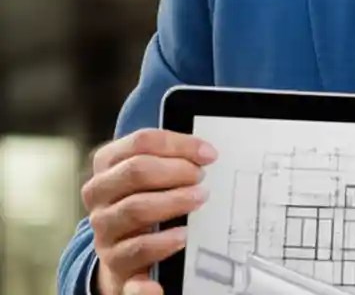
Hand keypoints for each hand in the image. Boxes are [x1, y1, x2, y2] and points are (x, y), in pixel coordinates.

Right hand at [81, 129, 217, 294]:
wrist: (126, 251)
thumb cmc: (146, 200)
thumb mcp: (153, 175)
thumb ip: (172, 159)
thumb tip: (206, 153)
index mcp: (108, 162)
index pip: (141, 142)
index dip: (179, 145)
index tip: (208, 154)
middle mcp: (99, 192)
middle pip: (135, 171)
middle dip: (176, 171)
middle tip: (201, 177)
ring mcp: (104, 226)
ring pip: (135, 209)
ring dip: (174, 202)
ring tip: (199, 199)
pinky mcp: (114, 258)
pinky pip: (137, 250)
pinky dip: (164, 242)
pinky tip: (183, 237)